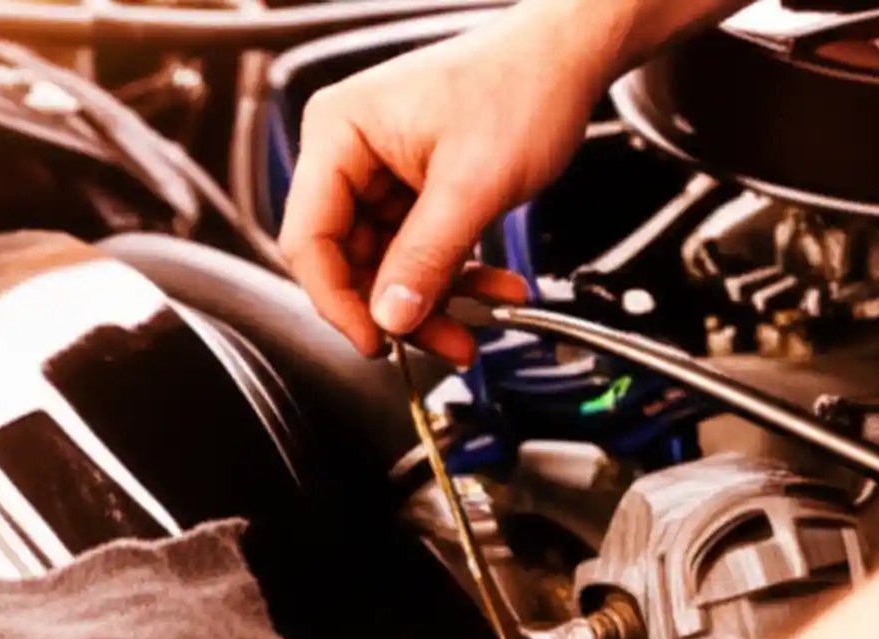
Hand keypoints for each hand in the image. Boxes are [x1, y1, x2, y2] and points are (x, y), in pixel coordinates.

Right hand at [278, 0, 621, 364]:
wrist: (569, 56)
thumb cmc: (522, 83)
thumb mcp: (472, 184)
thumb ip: (426, 257)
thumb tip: (390, 317)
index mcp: (338, 134)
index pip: (309, 238)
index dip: (337, 300)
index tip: (375, 340)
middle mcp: (349, 153)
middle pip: (348, 259)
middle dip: (397, 308)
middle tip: (440, 341)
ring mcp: (380, 173)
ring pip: (387, 264)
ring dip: (434, 299)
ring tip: (476, 325)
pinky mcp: (412, 188)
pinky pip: (419, 249)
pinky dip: (454, 274)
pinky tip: (492, 288)